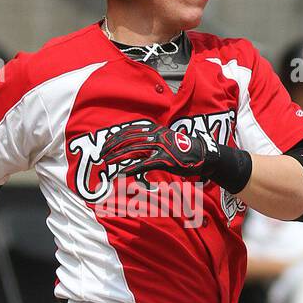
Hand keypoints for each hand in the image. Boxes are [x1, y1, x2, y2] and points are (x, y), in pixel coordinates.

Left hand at [99, 120, 218, 179]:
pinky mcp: (165, 160)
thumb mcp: (163, 139)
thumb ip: (147, 141)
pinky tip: (123, 172)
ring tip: (108, 162)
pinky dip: (132, 168)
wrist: (201, 153)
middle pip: (128, 140)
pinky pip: (145, 164)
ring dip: (118, 157)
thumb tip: (131, 147)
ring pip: (134, 151)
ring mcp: (161, 147)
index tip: (105, 144)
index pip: (129, 130)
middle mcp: (155, 135)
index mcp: (154, 129)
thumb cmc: (181, 148)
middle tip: (102, 155)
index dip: (115, 138)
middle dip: (112, 147)